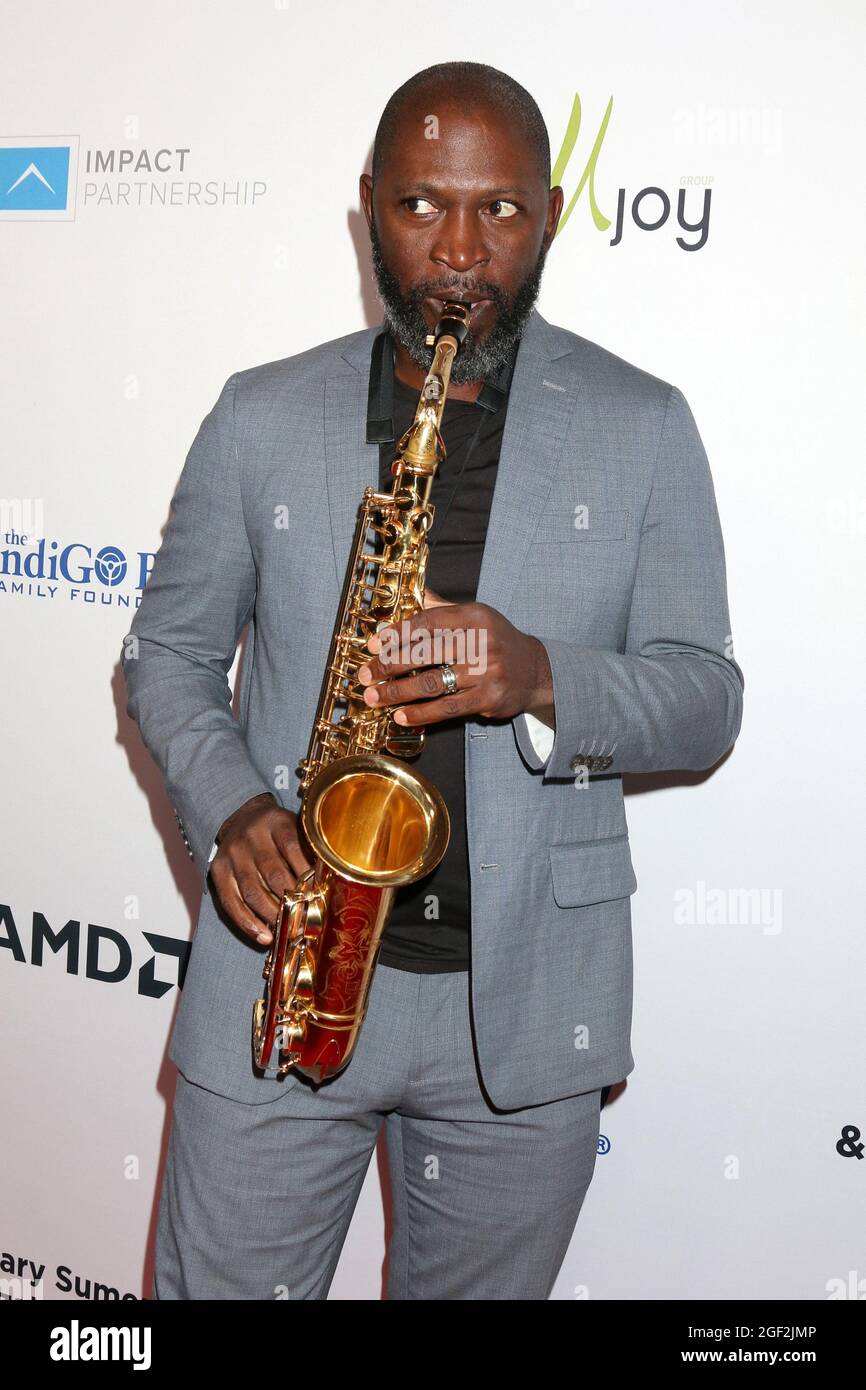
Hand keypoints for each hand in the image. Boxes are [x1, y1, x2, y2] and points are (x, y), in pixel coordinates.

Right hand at [208, 793, 313, 946]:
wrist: (241, 818)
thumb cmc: (277, 831)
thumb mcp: (294, 828)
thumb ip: (308, 850)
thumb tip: (327, 886)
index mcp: (275, 821)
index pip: (293, 848)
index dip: (307, 873)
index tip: (320, 894)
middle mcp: (251, 836)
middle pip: (274, 874)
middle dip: (293, 900)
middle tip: (307, 918)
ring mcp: (232, 854)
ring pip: (253, 892)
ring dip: (272, 916)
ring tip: (287, 930)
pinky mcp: (217, 870)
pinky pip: (231, 902)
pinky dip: (248, 923)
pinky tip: (264, 937)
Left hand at [357, 588, 554, 729]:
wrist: (535, 671)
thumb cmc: (496, 640)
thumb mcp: (476, 616)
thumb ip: (442, 607)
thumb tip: (413, 591)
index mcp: (474, 617)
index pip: (427, 622)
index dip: (397, 634)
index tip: (375, 645)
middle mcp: (481, 642)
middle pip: (424, 653)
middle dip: (389, 665)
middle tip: (366, 675)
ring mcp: (486, 672)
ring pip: (431, 683)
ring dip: (397, 693)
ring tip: (375, 698)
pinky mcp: (488, 699)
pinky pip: (447, 708)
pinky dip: (421, 714)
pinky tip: (401, 716)